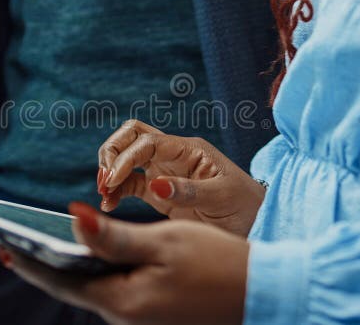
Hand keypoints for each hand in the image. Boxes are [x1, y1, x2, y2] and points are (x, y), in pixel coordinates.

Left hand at [0, 202, 248, 324]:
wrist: (264, 295)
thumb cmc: (217, 263)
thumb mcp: (163, 243)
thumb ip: (114, 237)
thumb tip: (72, 220)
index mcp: (123, 302)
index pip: (61, 280)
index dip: (29, 261)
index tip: (1, 244)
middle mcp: (126, 318)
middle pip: (75, 288)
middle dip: (46, 264)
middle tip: (15, 242)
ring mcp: (141, 320)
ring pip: (96, 291)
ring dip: (74, 268)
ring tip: (48, 244)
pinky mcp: (154, 316)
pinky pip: (117, 293)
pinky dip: (101, 274)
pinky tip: (97, 257)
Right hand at [97, 120, 264, 235]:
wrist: (256, 224)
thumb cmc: (245, 207)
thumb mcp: (222, 198)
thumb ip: (189, 191)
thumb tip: (154, 184)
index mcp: (189, 150)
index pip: (148, 141)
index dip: (126, 157)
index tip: (112, 180)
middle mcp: (173, 155)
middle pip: (131, 135)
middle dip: (112, 152)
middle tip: (104, 180)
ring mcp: (164, 171)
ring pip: (125, 154)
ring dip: (109, 169)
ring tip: (104, 194)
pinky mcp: (157, 191)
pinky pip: (128, 182)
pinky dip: (114, 190)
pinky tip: (109, 205)